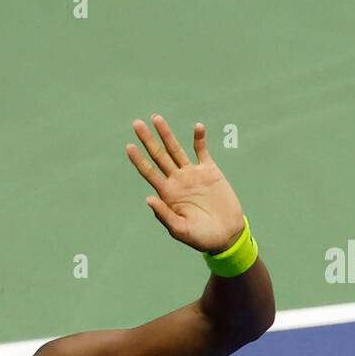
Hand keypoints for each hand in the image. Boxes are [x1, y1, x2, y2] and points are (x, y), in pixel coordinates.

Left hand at [125, 114, 244, 253]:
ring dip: (167, 134)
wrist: (226, 235)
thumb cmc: (201, 237)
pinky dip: (200, 139)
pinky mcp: (210, 171)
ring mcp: (193, 174)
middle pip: (159, 156)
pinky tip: (197, 127)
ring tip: (156, 118)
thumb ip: (165, 215)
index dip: (138, 160)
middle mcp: (177, 180)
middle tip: (136, 123)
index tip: (128, 146)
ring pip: (176, 149)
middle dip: (148, 140)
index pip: (149, 172)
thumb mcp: (181, 230)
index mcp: (167, 194)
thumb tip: (149, 199)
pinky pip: (202, 151)